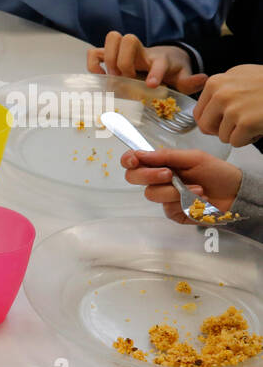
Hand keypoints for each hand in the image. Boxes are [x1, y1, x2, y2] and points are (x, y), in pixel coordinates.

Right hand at [86, 32, 207, 94]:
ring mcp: (123, 52)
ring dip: (109, 59)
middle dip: (124, 62)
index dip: (155, 72)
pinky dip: (92, 64)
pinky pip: (94, 53)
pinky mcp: (110, 56)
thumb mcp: (183, 77)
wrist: (163, 59)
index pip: (158, 62)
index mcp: (160, 59)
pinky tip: (99, 77)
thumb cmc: (170, 70)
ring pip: (111, 39)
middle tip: (125, 79)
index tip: (151, 85)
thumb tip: (203, 78)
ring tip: (112, 77)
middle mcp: (140, 51)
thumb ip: (190, 81)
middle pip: (129, 39)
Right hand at [119, 148, 242, 224]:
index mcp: (161, 164)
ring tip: (197, 188)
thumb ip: (167, 155)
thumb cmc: (217, 172)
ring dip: (174, 190)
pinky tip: (199, 198)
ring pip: (152, 194)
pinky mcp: (172, 213)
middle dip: (149, 175)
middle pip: (134, 178)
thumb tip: (141, 153)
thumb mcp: (194, 157)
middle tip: (168, 174)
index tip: (134, 160)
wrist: (236, 192)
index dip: (129, 160)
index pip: (134, 162)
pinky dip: (186, 201)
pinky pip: (168, 207)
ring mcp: (164, 197)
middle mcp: (158, 181)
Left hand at [192, 64, 262, 147]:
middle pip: (205, 127)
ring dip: (239, 134)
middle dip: (222, 131)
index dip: (212, 122)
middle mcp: (221, 93)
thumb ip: (222, 90)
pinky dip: (249, 139)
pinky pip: (236, 142)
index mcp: (216, 82)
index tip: (225, 121)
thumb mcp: (242, 77)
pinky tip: (260, 126)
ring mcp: (232, 108)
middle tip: (240, 125)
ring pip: (222, 136)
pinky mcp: (246, 122)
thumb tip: (205, 111)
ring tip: (255, 120)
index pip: (199, 113)